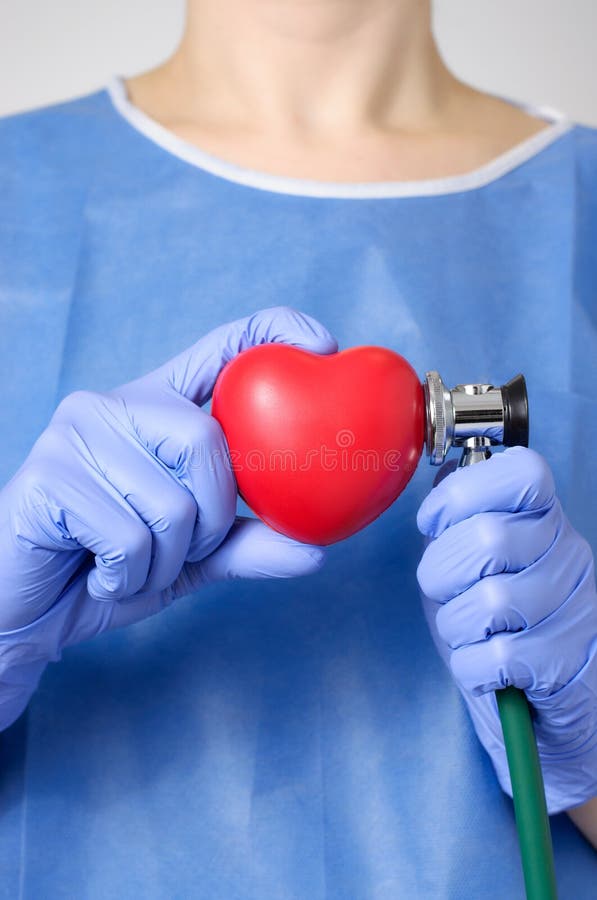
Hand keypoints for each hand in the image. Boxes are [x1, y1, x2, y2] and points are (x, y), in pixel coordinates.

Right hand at [0, 306, 337, 730]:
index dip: (275, 331)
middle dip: (211, 518)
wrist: (26, 615)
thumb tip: (315, 549)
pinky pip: (128, 534)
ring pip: (172, 500)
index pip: (223, 345)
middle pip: (206, 439)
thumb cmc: (111, 569)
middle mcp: (117, 403)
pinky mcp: (47, 472)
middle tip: (180, 551)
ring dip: (165, 559)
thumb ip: (246, 545)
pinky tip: (98, 573)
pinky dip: (127, 575)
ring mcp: (77, 431)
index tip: (325, 345)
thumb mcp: (191, 558)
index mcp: (161, 408)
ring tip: (129, 565)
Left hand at [416, 447, 596, 814]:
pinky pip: (498, 657)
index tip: (435, 521)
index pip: (522, 472)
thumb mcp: (468, 563)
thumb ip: (457, 521)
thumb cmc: (497, 626)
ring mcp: (577, 608)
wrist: (538, 706)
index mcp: (545, 519)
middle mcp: (570, 555)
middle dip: (443, 571)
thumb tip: (444, 480)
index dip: (463, 493)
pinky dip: (473, 667)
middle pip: (489, 537)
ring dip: (457, 624)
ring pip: (491, 601)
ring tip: (469, 633)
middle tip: (447, 591)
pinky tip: (485, 667)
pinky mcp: (569, 663)